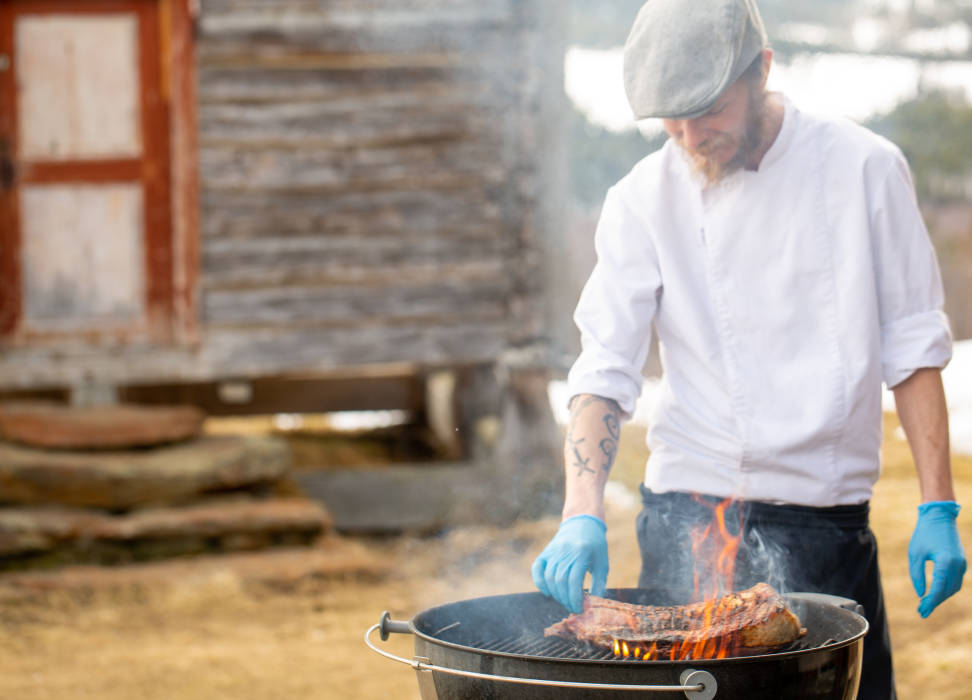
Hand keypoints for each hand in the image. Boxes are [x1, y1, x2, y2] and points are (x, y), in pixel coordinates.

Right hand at [531, 514, 607, 612]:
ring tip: (564, 600)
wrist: (582, 523)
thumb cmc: (595, 546)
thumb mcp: (602, 563)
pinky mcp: (545, 552)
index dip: (575, 598)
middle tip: (572, 607)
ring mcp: (553, 551)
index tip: (578, 608)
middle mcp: (565, 551)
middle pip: (560, 581)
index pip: (574, 581)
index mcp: (582, 553)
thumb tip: (592, 605)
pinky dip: (540, 582)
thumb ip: (598, 584)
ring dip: (555, 594)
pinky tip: (548, 592)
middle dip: (565, 598)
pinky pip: (537, 569)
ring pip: (549, 577)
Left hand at [908, 501, 966, 617]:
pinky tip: (936, 593)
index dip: (930, 602)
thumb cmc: (923, 534)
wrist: (939, 517)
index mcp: (945, 561)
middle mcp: (957, 565)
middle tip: (922, 612)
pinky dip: (947, 589)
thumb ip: (916, 574)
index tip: (921, 611)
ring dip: (941, 597)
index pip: (938, 588)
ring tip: (927, 605)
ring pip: (953, 588)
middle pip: (947, 591)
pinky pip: (956, 581)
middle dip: (935, 602)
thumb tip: (921, 594)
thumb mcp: (915, 553)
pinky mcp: (962, 562)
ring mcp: (962, 564)